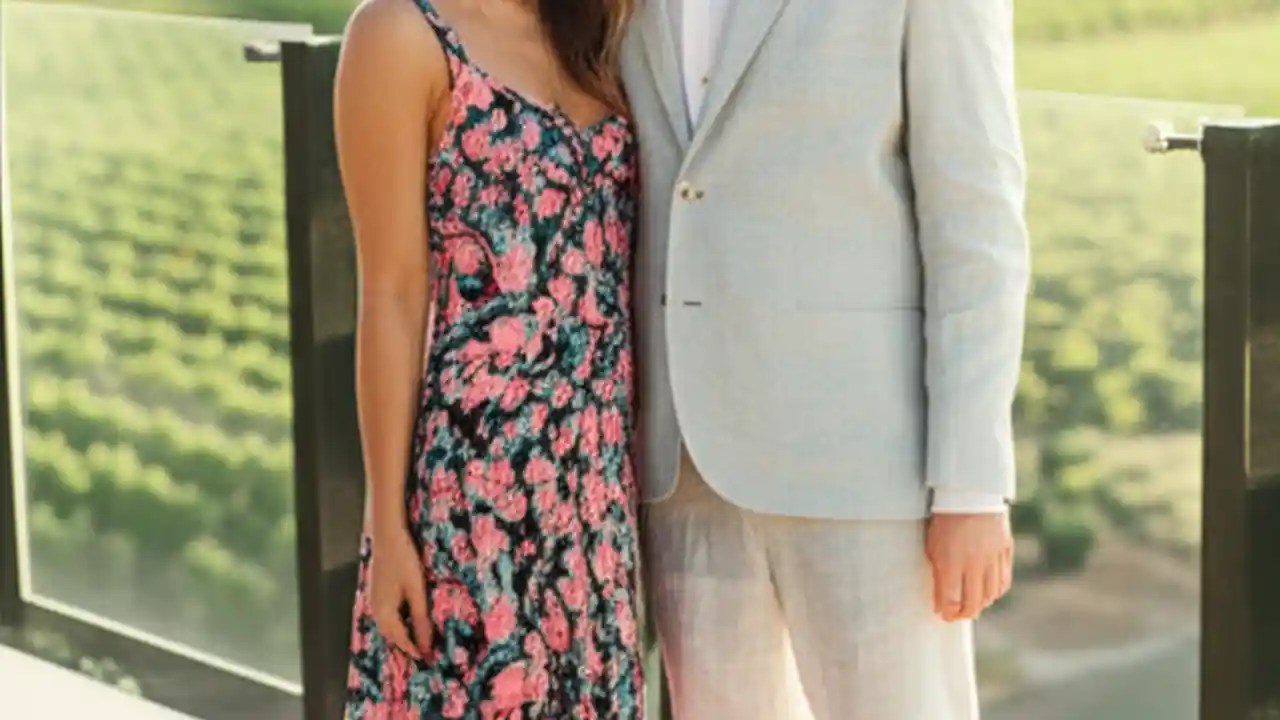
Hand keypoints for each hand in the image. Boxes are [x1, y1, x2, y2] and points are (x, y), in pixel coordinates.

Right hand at [369, 528, 431, 658]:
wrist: (388, 536)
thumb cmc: (404, 562)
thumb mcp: (416, 591)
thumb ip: (420, 618)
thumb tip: (425, 645)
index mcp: (384, 613)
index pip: (400, 639)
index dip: (414, 650)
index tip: (428, 659)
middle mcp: (376, 610)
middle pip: (391, 635)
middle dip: (406, 645)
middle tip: (424, 653)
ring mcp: (374, 600)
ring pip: (388, 625)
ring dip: (402, 634)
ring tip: (417, 639)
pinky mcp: (377, 591)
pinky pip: (387, 615)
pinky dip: (398, 622)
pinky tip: (407, 618)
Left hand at [925, 512, 1012, 621]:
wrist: (969, 492)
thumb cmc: (944, 519)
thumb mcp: (933, 546)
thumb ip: (938, 575)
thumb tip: (941, 603)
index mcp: (952, 562)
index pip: (951, 601)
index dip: (947, 613)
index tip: (943, 615)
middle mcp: (974, 563)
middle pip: (974, 603)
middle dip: (964, 614)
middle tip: (957, 615)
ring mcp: (993, 558)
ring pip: (992, 595)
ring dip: (981, 603)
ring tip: (972, 603)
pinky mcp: (1006, 550)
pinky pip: (1004, 580)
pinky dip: (996, 591)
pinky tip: (989, 592)